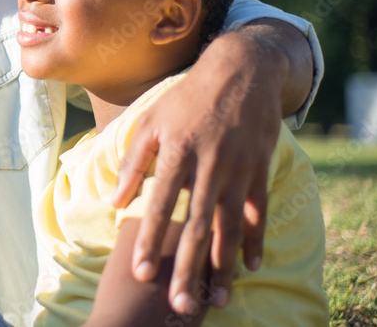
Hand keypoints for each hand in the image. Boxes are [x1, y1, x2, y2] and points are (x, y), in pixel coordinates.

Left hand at [111, 22, 308, 313]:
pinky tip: (251, 266)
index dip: (150, 240)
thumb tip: (115, 201)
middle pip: (196, 225)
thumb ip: (133, 162)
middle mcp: (208, 163)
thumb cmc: (186, 99)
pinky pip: (258, 211)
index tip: (141, 272)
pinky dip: (256, 239)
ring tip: (217, 299)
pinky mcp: (261, 168)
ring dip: (224, 265)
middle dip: (187, 268)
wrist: (239, 71)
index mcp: (175, 151)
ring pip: (231, 226)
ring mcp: (238, 167)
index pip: (159, 204)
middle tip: (180, 304)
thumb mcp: (150, 120)